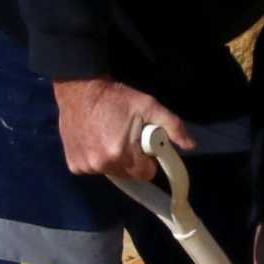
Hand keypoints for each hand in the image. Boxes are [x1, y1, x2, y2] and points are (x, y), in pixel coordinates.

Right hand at [51, 76, 189, 180]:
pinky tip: (94, 140)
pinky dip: (96, 159)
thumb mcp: (149, 106)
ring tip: (108, 136)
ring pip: (111, 172)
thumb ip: (172, 126)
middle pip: (128, 175)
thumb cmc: (116, 97)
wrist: (80, 88)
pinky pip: (93, 169)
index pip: (145, 173)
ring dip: (113, 160)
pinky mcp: (73, 164)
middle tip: (125, 136)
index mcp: (121, 154)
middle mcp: (101, 165)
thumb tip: (190, 145)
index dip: (148, 160)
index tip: (142, 145)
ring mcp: (85, 166)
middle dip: (131, 160)